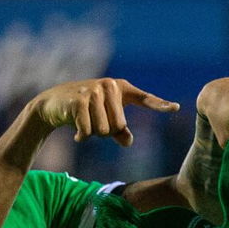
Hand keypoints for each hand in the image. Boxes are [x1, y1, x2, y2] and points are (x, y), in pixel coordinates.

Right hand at [22, 78, 177, 146]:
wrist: (52, 104)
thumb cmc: (85, 111)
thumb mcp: (105, 120)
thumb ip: (120, 132)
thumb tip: (128, 142)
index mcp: (121, 88)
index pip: (145, 99)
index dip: (160, 105)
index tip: (176, 108)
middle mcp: (109, 86)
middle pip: (119, 126)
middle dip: (106, 133)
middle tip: (93, 123)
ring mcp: (93, 91)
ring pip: (104, 131)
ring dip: (93, 134)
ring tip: (83, 123)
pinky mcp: (78, 101)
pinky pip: (88, 131)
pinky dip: (82, 136)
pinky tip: (75, 131)